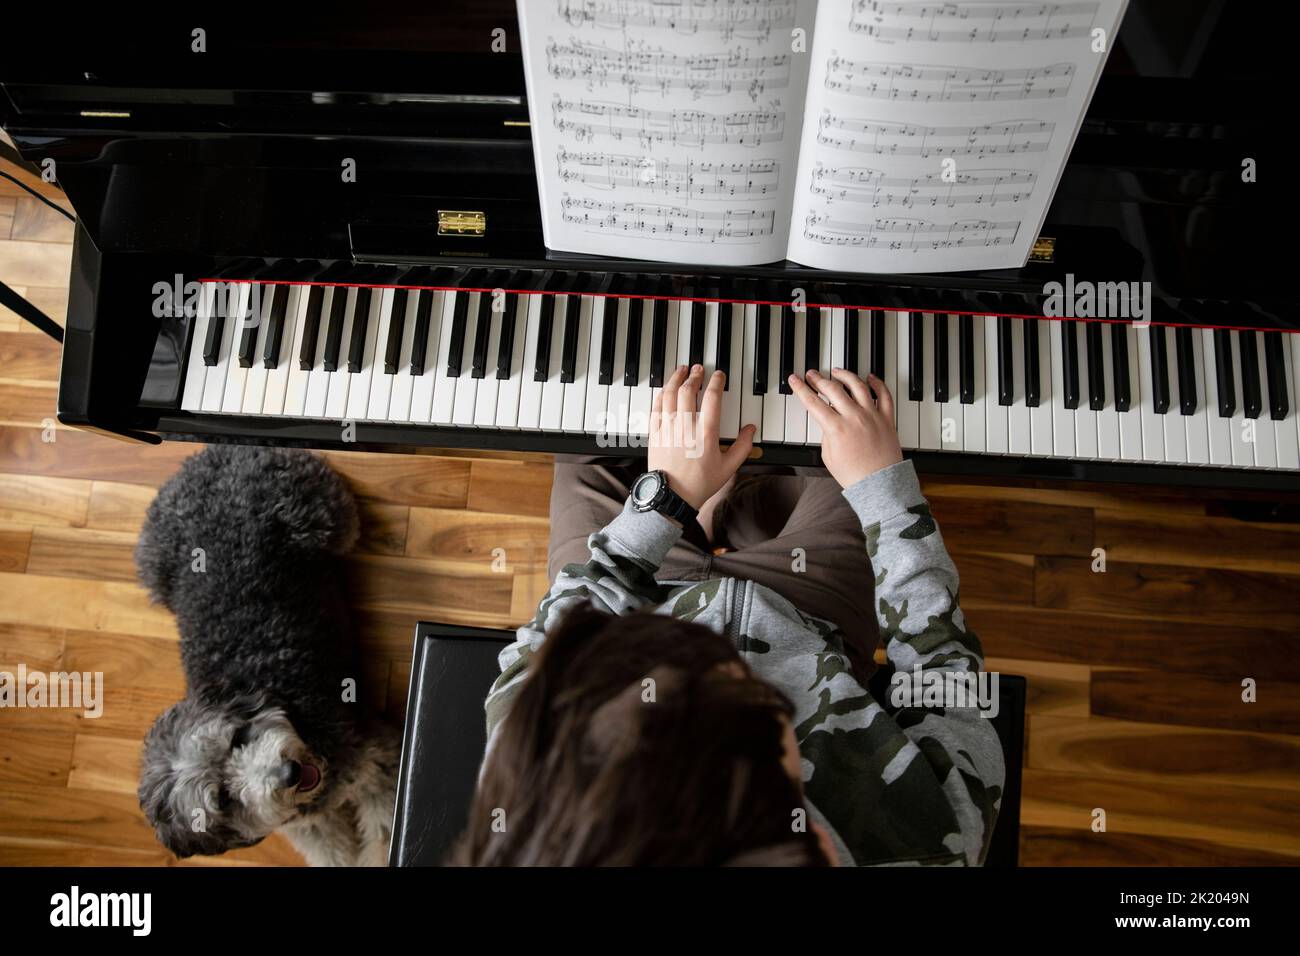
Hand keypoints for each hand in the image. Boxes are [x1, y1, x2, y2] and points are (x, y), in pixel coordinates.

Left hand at [649, 364, 755, 509]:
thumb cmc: (699, 484)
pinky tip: (666, 389)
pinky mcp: (655, 433)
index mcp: (706, 433)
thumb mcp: (729, 468)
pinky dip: (662, 394)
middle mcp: (685, 427)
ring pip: (670, 394)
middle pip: (688, 390)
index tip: (719, 376)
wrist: (672, 496)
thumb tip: (750, 429)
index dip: (716, 382)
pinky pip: (656, 407)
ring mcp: (668, 428)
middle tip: (698, 369)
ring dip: (676, 379)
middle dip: (694, 376)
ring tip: (681, 370)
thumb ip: (743, 447)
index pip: (712, 398)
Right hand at [788, 368, 902, 488]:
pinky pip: (884, 395)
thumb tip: (827, 421)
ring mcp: (872, 416)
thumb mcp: (828, 456)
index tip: (795, 379)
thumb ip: (826, 434)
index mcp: (836, 428)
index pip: (813, 402)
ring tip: (837, 371)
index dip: (801, 388)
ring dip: (845, 375)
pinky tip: (870, 377)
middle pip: (833, 389)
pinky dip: (877, 383)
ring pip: (858, 385)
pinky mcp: (887, 418)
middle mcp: (854, 417)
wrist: (880, 484)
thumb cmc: (854, 475)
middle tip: (812, 375)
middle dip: (819, 379)